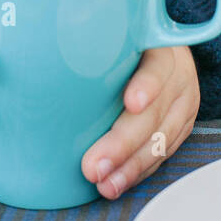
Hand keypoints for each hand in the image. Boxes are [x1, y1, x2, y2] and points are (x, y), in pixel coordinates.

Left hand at [81, 45, 199, 198]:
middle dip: (123, 144)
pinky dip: (138, 171)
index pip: (156, 64)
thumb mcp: (114, 36)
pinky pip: (161, 153)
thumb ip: (88, 46)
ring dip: (130, 167)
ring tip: (104, 184)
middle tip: (94, 166)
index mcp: (159, 48)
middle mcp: (176, 76)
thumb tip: (39, 60)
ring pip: (160, 140)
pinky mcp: (181, 126)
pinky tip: (117, 182)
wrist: (162, 50)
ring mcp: (182, 103)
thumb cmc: (126, 45)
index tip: (131, 102)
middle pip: (154, 113)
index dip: (146, 85)